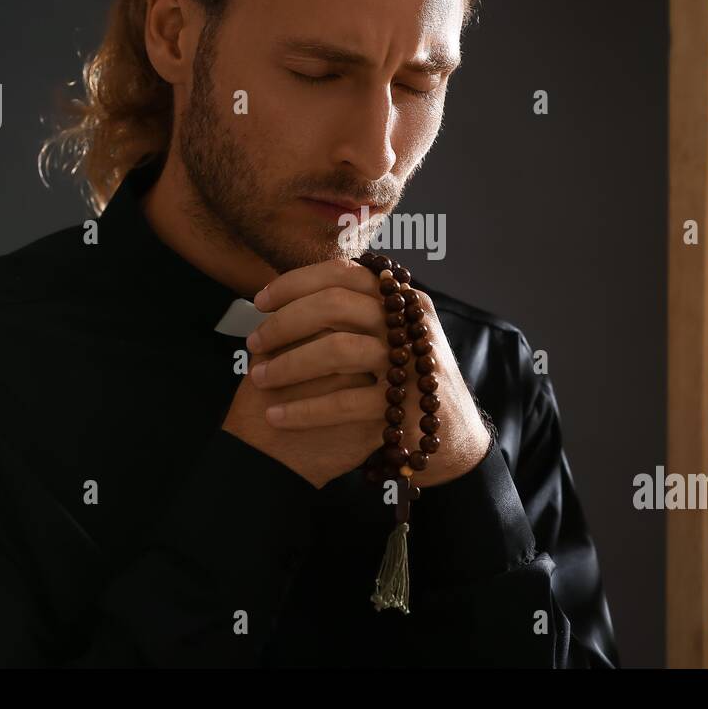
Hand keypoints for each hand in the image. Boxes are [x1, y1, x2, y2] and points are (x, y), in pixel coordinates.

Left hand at [241, 258, 491, 488]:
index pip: (342, 272)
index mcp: (402, 299)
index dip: (295, 282)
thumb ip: (356, 314)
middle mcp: (410, 323)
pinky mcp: (407, 405)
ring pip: (337, 349)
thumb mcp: (393, 336)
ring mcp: (411, 364)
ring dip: (288, 364)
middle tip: (253, 343)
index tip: (260, 300)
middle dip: (284, 323)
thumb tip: (289, 296)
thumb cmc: (407, 381)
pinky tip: (276, 417)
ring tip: (258, 379)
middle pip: (334, 305)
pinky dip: (304, 409)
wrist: (454, 435)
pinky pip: (344, 402)